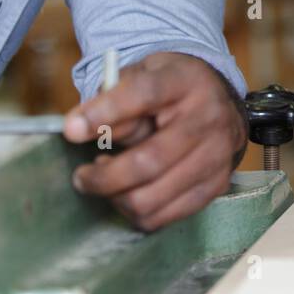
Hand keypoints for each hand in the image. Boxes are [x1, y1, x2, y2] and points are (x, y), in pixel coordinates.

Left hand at [63, 52, 246, 231]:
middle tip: (82, 177)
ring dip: (117, 197)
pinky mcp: (217, 185)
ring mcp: (217, 154)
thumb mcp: (143, 76)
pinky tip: (132, 192)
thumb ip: (113, 99)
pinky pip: (164, 216)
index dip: (105, 113)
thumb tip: (77, 129)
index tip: (71, 131)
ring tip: (108, 181)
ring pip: (151, 198)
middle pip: (148, 161)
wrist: (222, 105)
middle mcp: (208, 117)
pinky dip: (137, 212)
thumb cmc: (171, 90)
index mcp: (185, 80)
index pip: (145, 94)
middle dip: (103, 177)